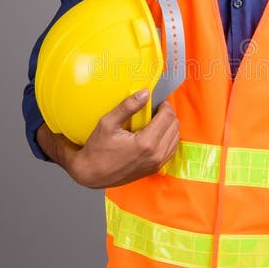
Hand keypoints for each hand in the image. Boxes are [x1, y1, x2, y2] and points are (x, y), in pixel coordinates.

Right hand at [65, 89, 179, 188]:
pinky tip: (156, 134)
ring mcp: (157, 163)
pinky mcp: (155, 168)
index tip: (158, 101)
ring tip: (156, 120)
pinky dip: (168, 139)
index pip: (167, 117)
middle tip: (156, 109)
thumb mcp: (108, 123)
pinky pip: (171, 150)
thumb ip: (128, 106)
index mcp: (146, 142)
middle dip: (168, 114)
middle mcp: (155, 154)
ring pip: (175, 138)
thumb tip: (144, 93)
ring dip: (169, 126)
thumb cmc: (97, 150)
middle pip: (174, 126)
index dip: (165, 105)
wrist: (93, 174)